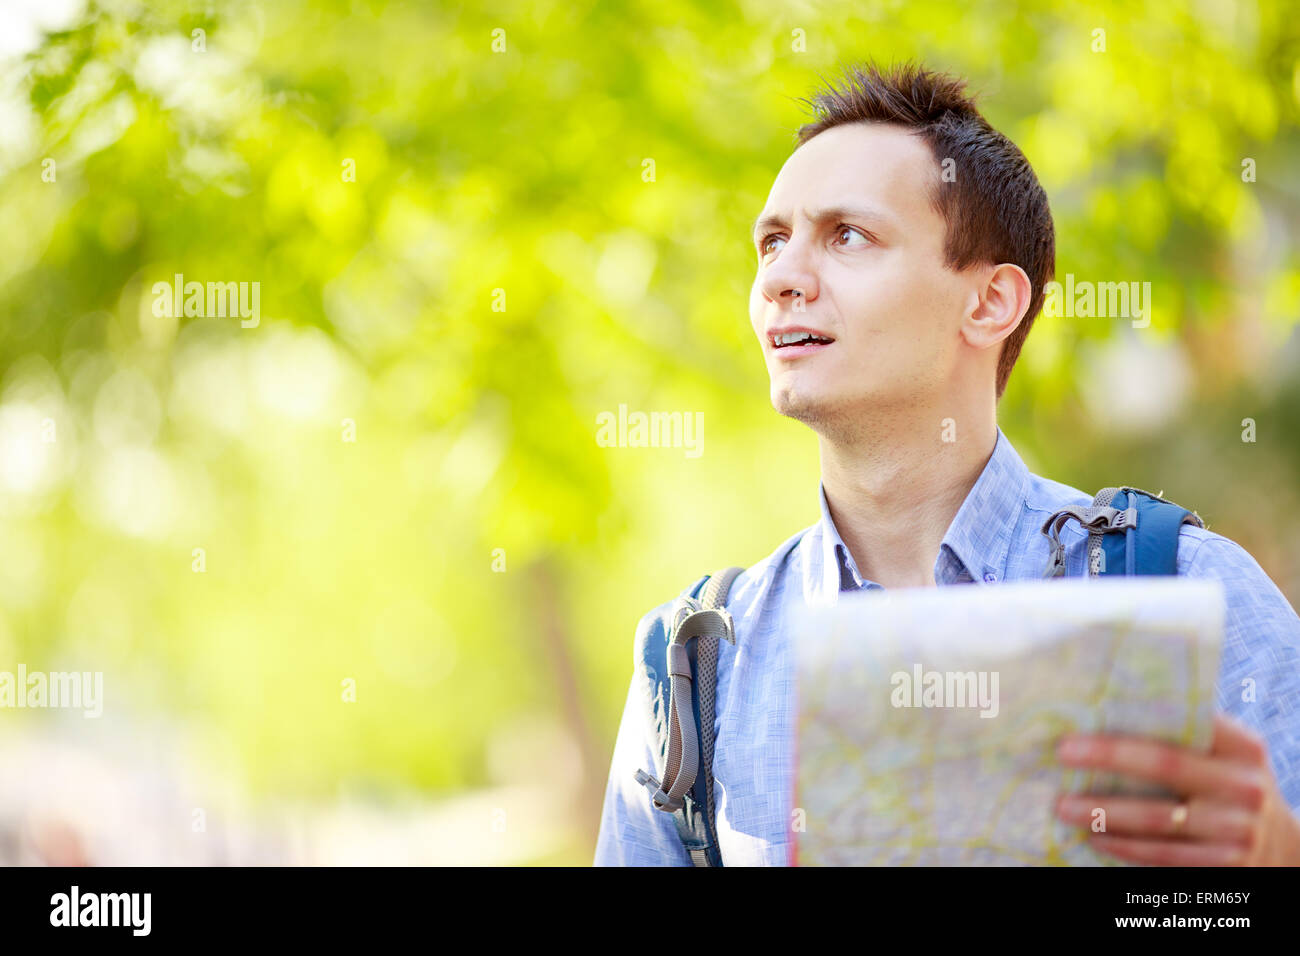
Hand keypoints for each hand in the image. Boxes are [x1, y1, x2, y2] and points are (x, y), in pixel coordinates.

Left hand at [1053, 712, 1299, 864]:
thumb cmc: (1232, 788)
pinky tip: (1095, 838)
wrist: (1285, 847)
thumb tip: (1107, 710)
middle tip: (1062, 754)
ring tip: (1064, 806)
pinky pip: (1165, 856)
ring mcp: (1237, 828)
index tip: (1080, 724)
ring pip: (1158, 819)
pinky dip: (1125, 847)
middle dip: (1108, 758)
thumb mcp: (1228, 758)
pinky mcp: (1228, 864)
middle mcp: (1244, 785)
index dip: (1133, 720)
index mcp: (1242, 747)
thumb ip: (1187, 736)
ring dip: (1104, 813)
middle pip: (1165, 765)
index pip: (1184, 723)